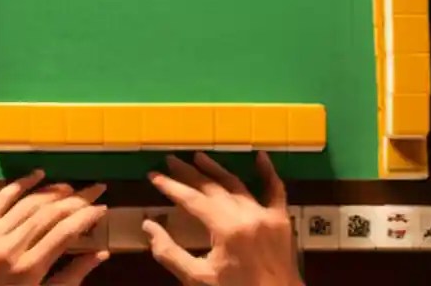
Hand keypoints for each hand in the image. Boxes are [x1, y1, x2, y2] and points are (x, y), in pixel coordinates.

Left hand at [0, 171, 108, 285]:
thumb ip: (71, 277)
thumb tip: (101, 255)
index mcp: (29, 269)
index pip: (65, 233)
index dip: (87, 217)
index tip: (102, 208)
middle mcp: (12, 246)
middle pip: (51, 214)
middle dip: (78, 199)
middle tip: (96, 190)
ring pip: (30, 203)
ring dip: (54, 191)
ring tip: (72, 188)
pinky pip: (2, 197)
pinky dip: (21, 183)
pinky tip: (38, 174)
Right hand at [144, 153, 301, 285]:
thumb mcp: (197, 279)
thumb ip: (170, 253)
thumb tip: (149, 227)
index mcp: (225, 229)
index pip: (192, 199)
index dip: (170, 186)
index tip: (154, 176)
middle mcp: (246, 215)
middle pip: (212, 187)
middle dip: (189, 173)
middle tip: (171, 160)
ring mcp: (266, 215)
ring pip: (237, 185)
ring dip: (216, 170)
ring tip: (198, 158)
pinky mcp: (281, 220)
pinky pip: (276, 190)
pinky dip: (268, 172)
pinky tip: (260, 156)